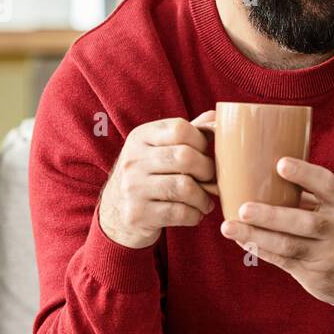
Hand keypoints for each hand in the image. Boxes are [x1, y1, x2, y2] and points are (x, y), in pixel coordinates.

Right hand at [97, 112, 216, 248]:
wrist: (115, 212)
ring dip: (204, 197)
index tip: (206, 154)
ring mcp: (133, 187)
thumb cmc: (149, 175)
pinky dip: (195, 215)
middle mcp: (133, 159)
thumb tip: (217, 118)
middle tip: (211, 180)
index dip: (202, 142)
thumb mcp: (159, 147)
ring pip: (185, 187)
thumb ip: (187, 132)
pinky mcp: (137, 214)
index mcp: (140, 137)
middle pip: (185, 157)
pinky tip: (195, 213)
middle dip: (207, 170)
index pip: (180, 129)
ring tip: (206, 201)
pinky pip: (180, 212)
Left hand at [219, 156, 333, 313]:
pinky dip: (260, 250)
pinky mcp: (314, 273)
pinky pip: (283, 261)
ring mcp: (327, 253)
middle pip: (305, 221)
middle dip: (272, 216)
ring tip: (229, 227)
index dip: (305, 174)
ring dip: (256, 236)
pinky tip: (241, 241)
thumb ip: (312, 193)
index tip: (280, 164)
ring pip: (289, 245)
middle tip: (243, 208)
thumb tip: (267, 170)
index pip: (328, 185)